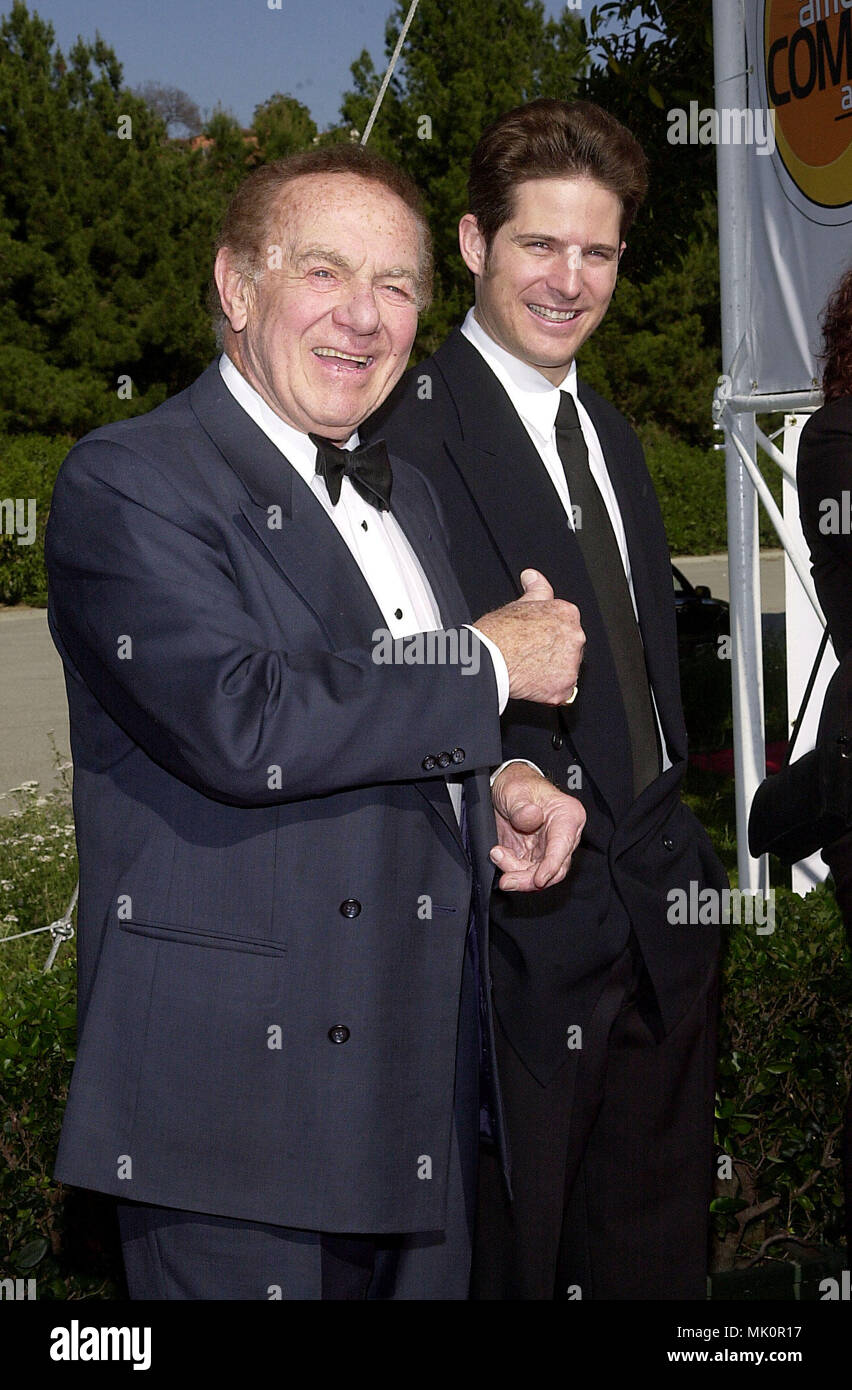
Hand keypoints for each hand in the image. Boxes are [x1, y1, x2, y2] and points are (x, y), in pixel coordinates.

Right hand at [474, 569, 584, 704]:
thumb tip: (533, 576)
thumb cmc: (498, 633)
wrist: (488, 660)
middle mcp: (575, 637)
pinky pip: (563, 692)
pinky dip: (550, 691)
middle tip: (530, 655)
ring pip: (568, 670)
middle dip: (554, 653)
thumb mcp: (519, 602)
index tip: (536, 639)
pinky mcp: (564, 687)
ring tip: (529, 669)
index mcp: (567, 614)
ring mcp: (571, 663)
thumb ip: (536, 588)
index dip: (549, 634)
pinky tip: (532, 684)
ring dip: (553, 672)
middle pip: (570, 648)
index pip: (566, 625)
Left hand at [489, 762, 585, 891]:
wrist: (507, 788)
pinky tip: (499, 855)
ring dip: (516, 874)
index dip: (551, 865)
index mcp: (568, 816)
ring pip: (539, 875)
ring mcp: (548, 848)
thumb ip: (522, 807)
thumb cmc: (519, 785)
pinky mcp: (534, 856)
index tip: (539, 879)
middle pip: (555, 869)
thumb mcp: (516, 791)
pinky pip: (525, 872)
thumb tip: (531, 816)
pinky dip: (511, 869)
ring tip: (497, 854)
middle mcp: (563, 836)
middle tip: (507, 880)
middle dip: (529, 879)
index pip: (563, 846)